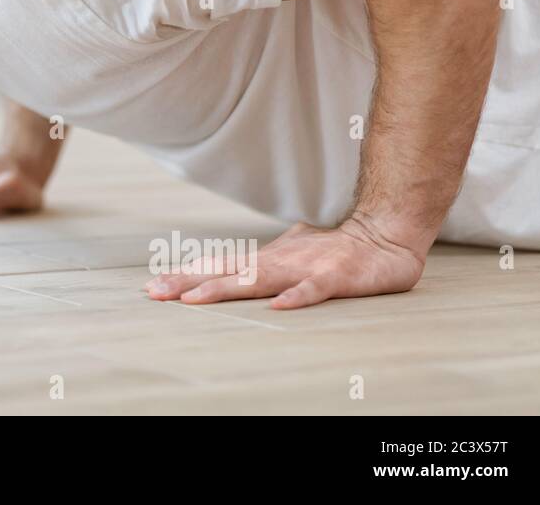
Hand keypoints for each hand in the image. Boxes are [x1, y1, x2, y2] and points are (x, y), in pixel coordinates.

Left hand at [144, 215, 426, 309]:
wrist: (385, 231)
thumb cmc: (335, 247)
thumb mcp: (290, 255)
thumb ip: (260, 263)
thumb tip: (226, 266)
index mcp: (268, 260)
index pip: (220, 267)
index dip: (187, 276)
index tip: (154, 285)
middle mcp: (279, 262)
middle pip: (228, 274)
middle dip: (190, 283)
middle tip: (155, 292)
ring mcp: (306, 268)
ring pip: (259, 280)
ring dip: (226, 288)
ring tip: (195, 298)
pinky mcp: (338, 277)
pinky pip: (314, 290)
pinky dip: (297, 297)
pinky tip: (278, 307)